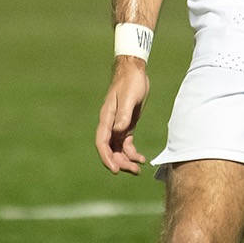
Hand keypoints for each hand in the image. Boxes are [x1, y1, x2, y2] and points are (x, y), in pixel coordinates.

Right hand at [96, 56, 151, 172]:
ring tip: (138, 169)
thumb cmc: (130, 82)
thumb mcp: (129, 97)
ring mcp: (117, 126)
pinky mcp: (126, 125)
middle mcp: (110, 124)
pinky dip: (132, 153)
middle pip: (110, 149)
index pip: (102, 142)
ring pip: (118, 149)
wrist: (134, 71)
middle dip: (119, 162)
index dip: (107, 157)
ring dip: (126, 160)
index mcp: (107, 118)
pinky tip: (141, 159)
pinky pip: (126, 144)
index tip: (115, 169)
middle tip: (133, 170)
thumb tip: (119, 130)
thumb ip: (123, 114)